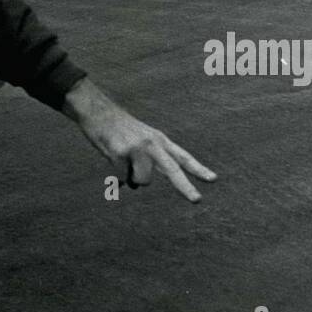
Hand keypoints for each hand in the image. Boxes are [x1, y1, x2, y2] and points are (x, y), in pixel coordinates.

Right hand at [62, 78, 216, 202]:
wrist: (98, 110)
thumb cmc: (118, 128)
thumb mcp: (140, 138)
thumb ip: (146, 159)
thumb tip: (136, 186)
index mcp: (159, 140)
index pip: (182, 157)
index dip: (198, 169)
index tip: (213, 179)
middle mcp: (152, 143)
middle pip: (172, 170)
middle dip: (185, 187)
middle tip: (198, 201)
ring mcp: (137, 148)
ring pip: (142, 181)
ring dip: (131, 178)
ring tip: (122, 161)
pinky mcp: (121, 153)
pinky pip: (122, 178)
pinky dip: (116, 177)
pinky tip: (111, 158)